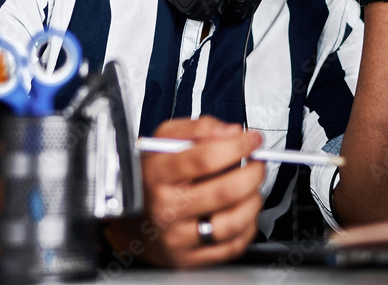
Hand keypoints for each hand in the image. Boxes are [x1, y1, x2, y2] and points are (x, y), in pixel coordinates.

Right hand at [109, 117, 264, 267]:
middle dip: (253, 172)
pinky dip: (248, 226)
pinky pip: (233, 245)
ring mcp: (177, 237)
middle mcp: (166, 209)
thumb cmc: (150, 178)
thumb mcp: (162, 141)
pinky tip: (242, 210)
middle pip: (224, 191)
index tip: (253, 139)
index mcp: (157, 175)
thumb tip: (231, 132)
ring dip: (253, 200)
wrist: (130, 221)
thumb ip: (196, 128)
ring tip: (251, 188)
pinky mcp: (189, 259)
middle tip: (258, 163)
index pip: (205, 158)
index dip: (238, 145)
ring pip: (232, 222)